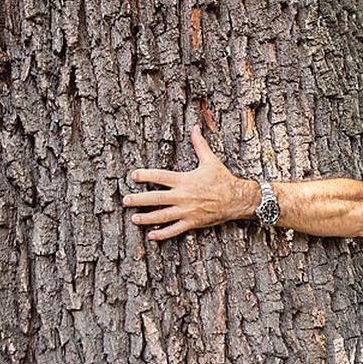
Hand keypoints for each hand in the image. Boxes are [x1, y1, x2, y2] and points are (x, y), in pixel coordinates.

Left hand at [123, 125, 257, 240]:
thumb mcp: (210, 160)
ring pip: (162, 216)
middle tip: (125, 201)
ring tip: (134, 218)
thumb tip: (195, 127)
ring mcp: (187, 211)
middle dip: (139, 200)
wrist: (237, 199)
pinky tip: (151, 236)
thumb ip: (199, 144)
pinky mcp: (192, 223)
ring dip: (146, 218)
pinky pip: (174, 230)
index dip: (145, 176)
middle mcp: (183, 196)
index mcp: (184, 180)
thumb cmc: (222, 179)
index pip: (160, 177)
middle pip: (156, 198)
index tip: (133, 175)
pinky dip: (162, 234)